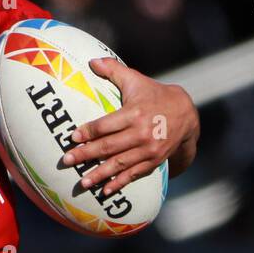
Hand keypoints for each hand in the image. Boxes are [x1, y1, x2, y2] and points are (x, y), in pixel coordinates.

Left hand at [59, 57, 198, 196]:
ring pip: (119, 163)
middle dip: (86, 154)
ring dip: (99, 174)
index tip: (72, 137)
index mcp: (135, 112)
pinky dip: (119, 183)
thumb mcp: (136, 80)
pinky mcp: (153, 161)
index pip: (107, 124)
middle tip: (67, 161)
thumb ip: (113, 71)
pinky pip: (134, 174)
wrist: (187, 115)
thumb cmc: (154, 95)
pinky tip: (105, 191)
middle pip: (109, 146)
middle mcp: (141, 133)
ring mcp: (148, 149)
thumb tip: (92, 61)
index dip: (89, 131)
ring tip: (82, 182)